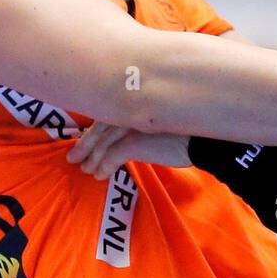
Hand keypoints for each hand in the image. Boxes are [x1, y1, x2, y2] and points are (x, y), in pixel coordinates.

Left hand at [67, 121, 191, 180]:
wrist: (203, 140)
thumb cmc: (188, 130)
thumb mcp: (162, 119)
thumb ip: (143, 122)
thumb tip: (129, 136)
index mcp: (134, 102)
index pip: (106, 115)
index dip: (92, 130)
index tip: (83, 139)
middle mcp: (129, 110)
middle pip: (99, 128)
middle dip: (85, 145)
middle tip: (73, 158)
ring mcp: (131, 125)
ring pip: (102, 144)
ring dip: (92, 159)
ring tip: (87, 171)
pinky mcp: (135, 142)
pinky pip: (112, 157)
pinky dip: (104, 167)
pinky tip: (101, 176)